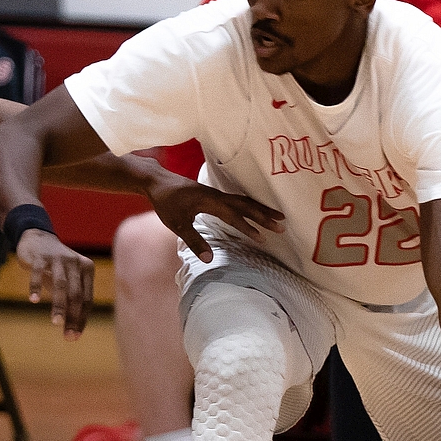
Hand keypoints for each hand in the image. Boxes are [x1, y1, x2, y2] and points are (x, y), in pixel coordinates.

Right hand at [16, 229, 93, 338]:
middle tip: (67, 336)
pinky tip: (35, 300)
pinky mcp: (40, 256)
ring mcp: (58, 258)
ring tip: (56, 323)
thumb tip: (73, 331)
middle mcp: (75, 263)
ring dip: (59, 305)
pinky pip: (38, 273)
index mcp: (87, 270)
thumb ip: (70, 302)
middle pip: (77, 294)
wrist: (37, 237)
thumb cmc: (55, 266)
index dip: (81, 319)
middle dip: (73, 317)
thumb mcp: (66, 281)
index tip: (74, 336)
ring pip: (61, 284)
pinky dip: (36, 286)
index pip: (87, 299)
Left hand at [147, 173, 283, 262]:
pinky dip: (251, 205)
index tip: (262, 238)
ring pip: (244, 201)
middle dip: (265, 216)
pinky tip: (257, 210)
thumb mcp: (177, 224)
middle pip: (246, 205)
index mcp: (210, 202)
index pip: (234, 216)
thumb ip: (194, 241)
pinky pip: (238, 199)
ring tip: (278, 217)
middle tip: (282, 226)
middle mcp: (217, 196)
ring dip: (261, 209)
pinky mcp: (214, 194)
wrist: (158, 181)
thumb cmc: (166, 202)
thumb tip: (210, 259)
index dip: (248, 227)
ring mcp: (217, 194)